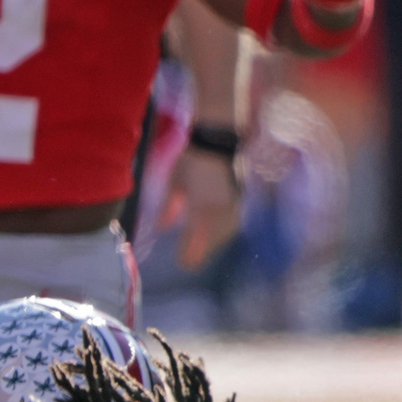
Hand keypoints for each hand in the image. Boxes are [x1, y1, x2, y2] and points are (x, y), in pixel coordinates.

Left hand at [167, 145, 242, 271]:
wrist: (217, 136)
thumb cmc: (192, 158)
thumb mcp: (175, 182)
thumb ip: (169, 208)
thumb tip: (162, 228)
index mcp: (202, 208)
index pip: (194, 240)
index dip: (188, 254)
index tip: (182, 265)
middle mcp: (219, 210)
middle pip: (210, 241)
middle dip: (200, 253)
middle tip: (190, 263)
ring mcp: (232, 204)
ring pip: (224, 233)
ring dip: (213, 245)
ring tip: (204, 251)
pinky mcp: (239, 198)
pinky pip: (232, 223)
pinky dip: (224, 232)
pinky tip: (218, 234)